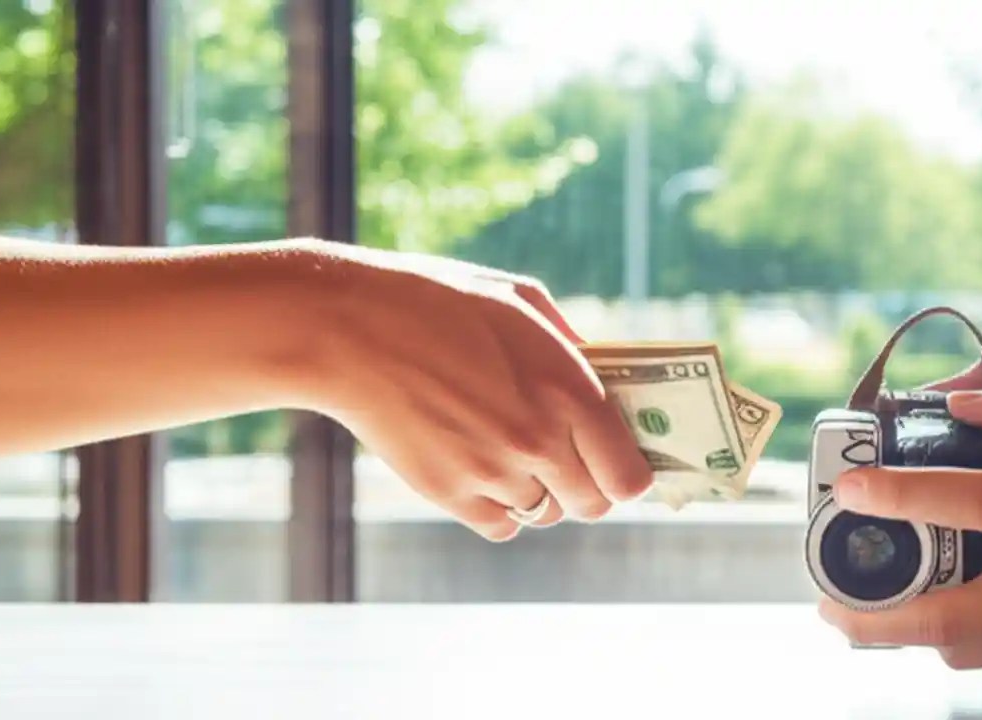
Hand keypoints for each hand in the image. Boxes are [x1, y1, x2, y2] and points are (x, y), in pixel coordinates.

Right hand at [303, 241, 651, 540]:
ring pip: (544, 513)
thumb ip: (570, 345)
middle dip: (587, 485)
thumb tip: (599, 376)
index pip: (629, 477)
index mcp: (569, 391)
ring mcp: (493, 473)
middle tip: (568, 458)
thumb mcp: (519, 301)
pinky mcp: (449, 494)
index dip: (627, 473)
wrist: (351, 328)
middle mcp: (539, 441)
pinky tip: (483, 469)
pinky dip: (499, 508)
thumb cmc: (438, 302)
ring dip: (539, 491)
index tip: (616, 459)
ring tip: (512, 449)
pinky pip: (500, 526)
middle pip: (592, 505)